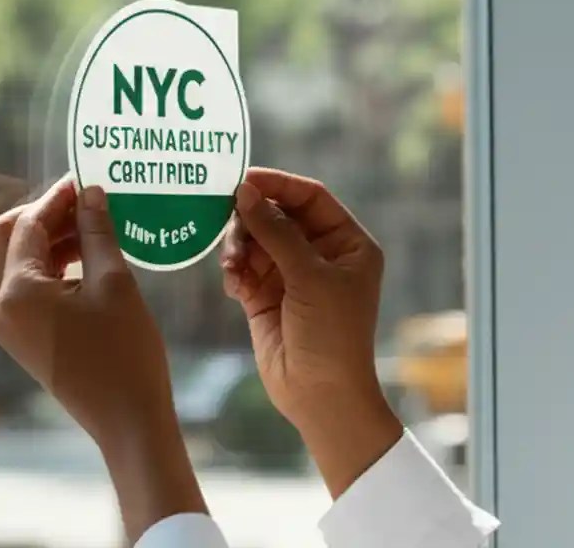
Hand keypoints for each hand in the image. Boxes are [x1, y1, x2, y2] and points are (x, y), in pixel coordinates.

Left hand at [0, 177, 204, 542]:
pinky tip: (90, 258)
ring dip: (49, 240)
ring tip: (95, 226)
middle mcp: (1, 308)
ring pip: (16, 263)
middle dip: (42, 215)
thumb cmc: (125, 352)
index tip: (88, 179)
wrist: (128, 419)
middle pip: (4, 239)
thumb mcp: (115, 283)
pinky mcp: (27, 338)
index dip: (57, 197)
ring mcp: (11, 326)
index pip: (26, 226)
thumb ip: (98, 232)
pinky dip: (53, 266)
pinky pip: (28, 288)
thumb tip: (91, 192)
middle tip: (85, 201)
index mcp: (17, 292)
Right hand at [221, 168, 402, 497]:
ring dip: (240, 245)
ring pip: (256, 240)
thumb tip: (246, 191)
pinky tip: (233, 282)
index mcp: (348, 243)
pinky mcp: (266, 297)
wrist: (321, 395)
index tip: (245, 178)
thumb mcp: (309, 277)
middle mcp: (321, 255)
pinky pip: (244, 268)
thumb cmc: (332, 334)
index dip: (280, 184)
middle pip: (279, 215)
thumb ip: (276, 232)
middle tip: (225, 215)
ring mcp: (292, 276)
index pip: (312, 198)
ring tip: (233, 263)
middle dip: (253, 217)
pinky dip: (235, 270)